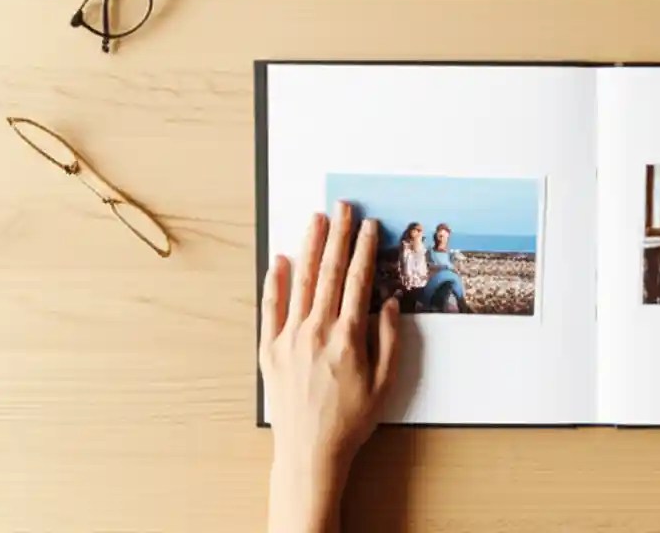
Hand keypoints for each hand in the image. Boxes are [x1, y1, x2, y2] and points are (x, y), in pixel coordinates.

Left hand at [260, 202, 399, 532]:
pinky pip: (271, 308)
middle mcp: (316, 330)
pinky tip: (280, 260)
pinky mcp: (269, 350)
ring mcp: (289, 338)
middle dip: (338, 236)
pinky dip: (275, 281)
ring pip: (301, 282)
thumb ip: (389, 339)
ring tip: (315, 220)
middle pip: (329, 272)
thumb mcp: (385, 383)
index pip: (357, 281)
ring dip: (310, 247)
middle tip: (342, 207)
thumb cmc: (351, 420)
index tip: (368, 226)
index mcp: (347, 337)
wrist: (310, 451)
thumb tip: (390, 303)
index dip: (364, 250)